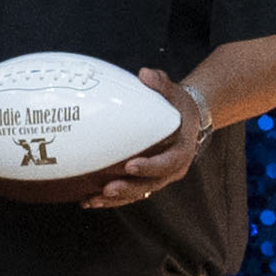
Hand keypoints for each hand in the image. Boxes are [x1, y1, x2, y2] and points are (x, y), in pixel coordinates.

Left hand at [84, 68, 208, 207]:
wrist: (187, 120)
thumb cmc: (178, 106)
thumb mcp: (175, 93)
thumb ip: (162, 84)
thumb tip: (145, 75)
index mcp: (181, 151)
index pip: (168, 163)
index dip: (150, 167)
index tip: (131, 165)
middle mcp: (171, 169)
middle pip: (150, 184)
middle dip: (128, 188)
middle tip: (108, 189)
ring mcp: (158, 178)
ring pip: (137, 193)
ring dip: (115, 199)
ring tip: (92, 200)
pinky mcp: (145, 181)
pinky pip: (128, 194)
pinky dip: (110, 199)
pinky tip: (89, 200)